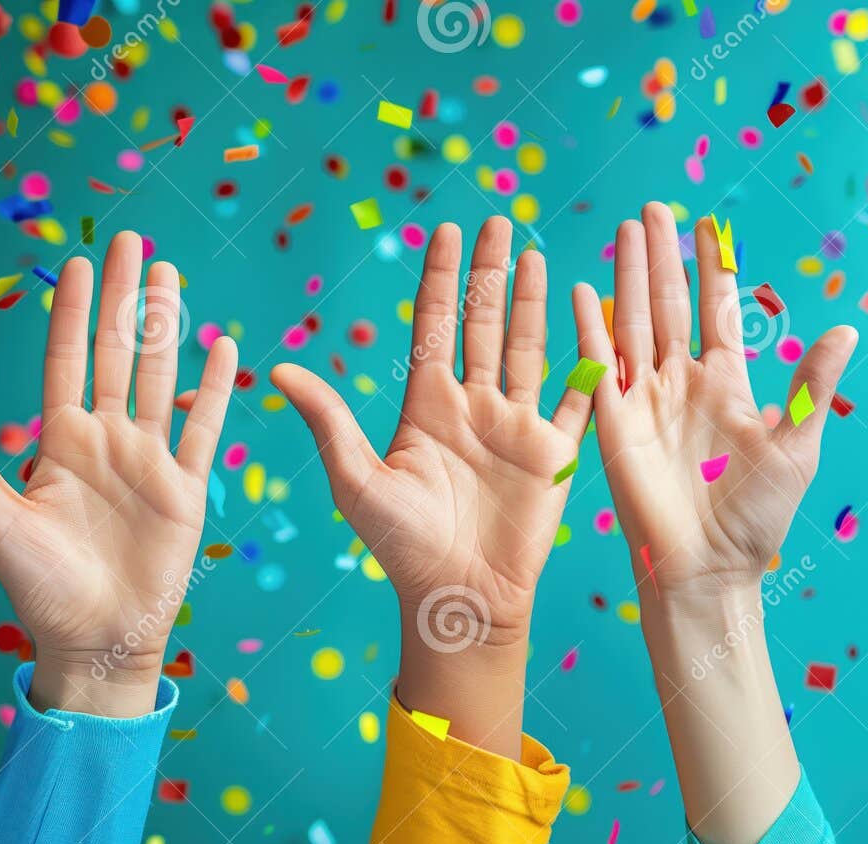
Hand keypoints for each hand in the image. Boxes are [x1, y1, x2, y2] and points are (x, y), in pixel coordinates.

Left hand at [0, 232, 238, 716]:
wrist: (96, 639)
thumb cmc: (38, 589)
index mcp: (60, 443)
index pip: (66, 360)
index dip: (73, 310)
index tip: (79, 261)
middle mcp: (107, 441)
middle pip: (116, 352)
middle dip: (124, 297)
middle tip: (133, 241)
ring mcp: (150, 461)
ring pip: (159, 376)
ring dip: (167, 326)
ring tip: (171, 277)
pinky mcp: (186, 488)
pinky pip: (203, 427)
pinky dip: (214, 388)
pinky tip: (223, 348)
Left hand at [273, 217, 590, 757]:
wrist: (460, 598)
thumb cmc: (403, 548)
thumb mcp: (357, 480)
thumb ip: (329, 420)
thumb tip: (275, 369)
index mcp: (428, 407)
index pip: (435, 327)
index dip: (441, 280)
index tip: (446, 231)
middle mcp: (475, 408)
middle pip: (485, 325)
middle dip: (490, 274)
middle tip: (497, 222)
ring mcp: (519, 428)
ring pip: (530, 349)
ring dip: (532, 302)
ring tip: (534, 254)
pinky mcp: (555, 455)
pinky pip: (577, 397)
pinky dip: (587, 359)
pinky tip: (591, 321)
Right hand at [575, 203, 856, 843]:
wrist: (708, 569)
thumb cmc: (757, 517)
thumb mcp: (797, 444)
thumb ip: (813, 385)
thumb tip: (849, 329)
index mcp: (727, 384)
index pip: (716, 311)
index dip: (711, 270)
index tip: (707, 226)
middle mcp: (682, 384)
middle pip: (668, 304)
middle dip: (662, 257)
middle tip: (653, 209)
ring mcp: (645, 401)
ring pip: (634, 322)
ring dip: (630, 277)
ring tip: (627, 230)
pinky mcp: (613, 423)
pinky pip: (597, 366)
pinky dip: (588, 329)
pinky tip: (581, 291)